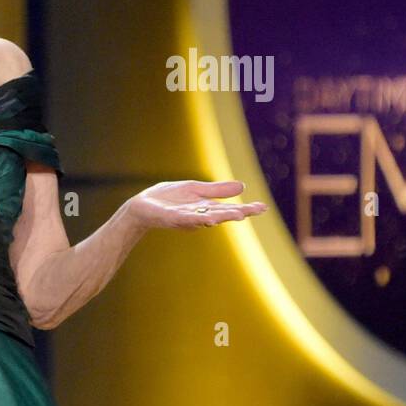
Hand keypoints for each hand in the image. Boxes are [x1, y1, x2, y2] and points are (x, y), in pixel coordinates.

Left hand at [125, 179, 266, 230]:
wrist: (142, 205)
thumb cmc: (167, 198)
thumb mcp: (195, 189)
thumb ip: (216, 190)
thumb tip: (243, 187)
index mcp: (206, 207)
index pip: (229, 208)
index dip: (246, 208)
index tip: (263, 207)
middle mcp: (199, 214)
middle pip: (222, 214)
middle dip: (239, 212)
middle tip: (257, 210)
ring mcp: (186, 217)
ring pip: (207, 218)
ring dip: (222, 216)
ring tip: (239, 215)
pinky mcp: (172, 217)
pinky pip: (187, 218)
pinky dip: (197, 218)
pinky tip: (208, 218)